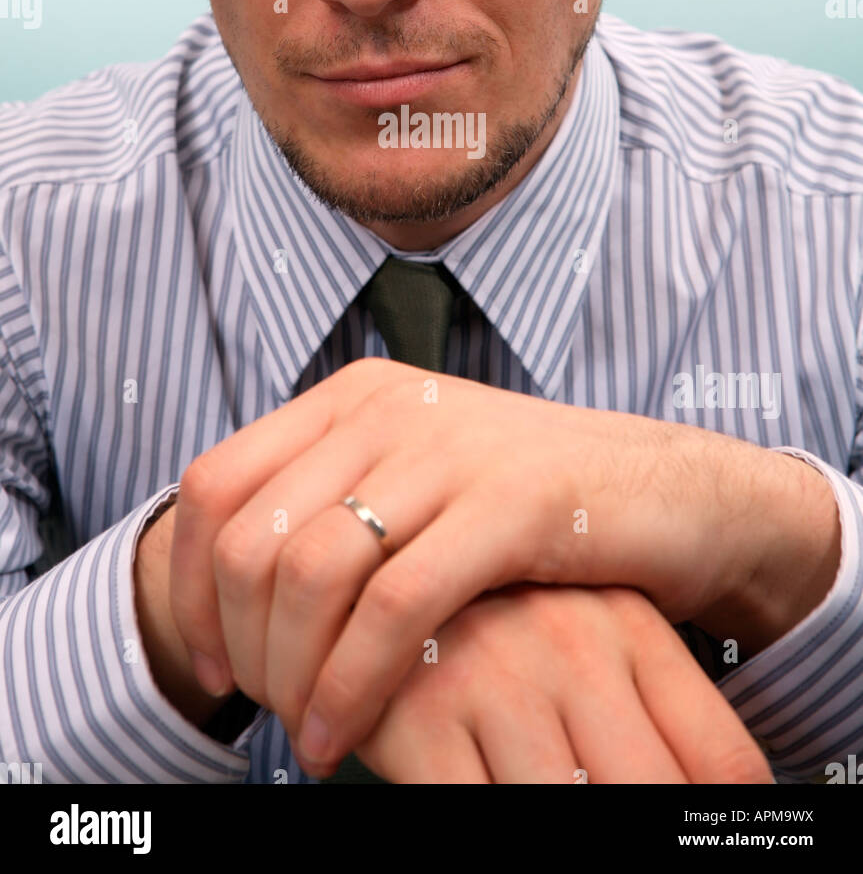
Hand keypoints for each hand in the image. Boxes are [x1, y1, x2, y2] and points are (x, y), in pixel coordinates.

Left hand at [168, 357, 834, 765]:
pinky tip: (343, 734)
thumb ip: (333, 507)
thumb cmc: (529, 508)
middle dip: (238, 643)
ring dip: (288, 674)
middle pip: (250, 536)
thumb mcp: (416, 482)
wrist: (670, 494)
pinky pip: (395, 606)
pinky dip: (351, 684)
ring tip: (304, 732)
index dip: (188, 583)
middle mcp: (387, 410)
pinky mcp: (511, 502)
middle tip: (260, 709)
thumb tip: (232, 589)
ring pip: (310, 571)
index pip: (215, 482)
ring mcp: (449, 449)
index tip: (208, 662)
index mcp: (353, 398)